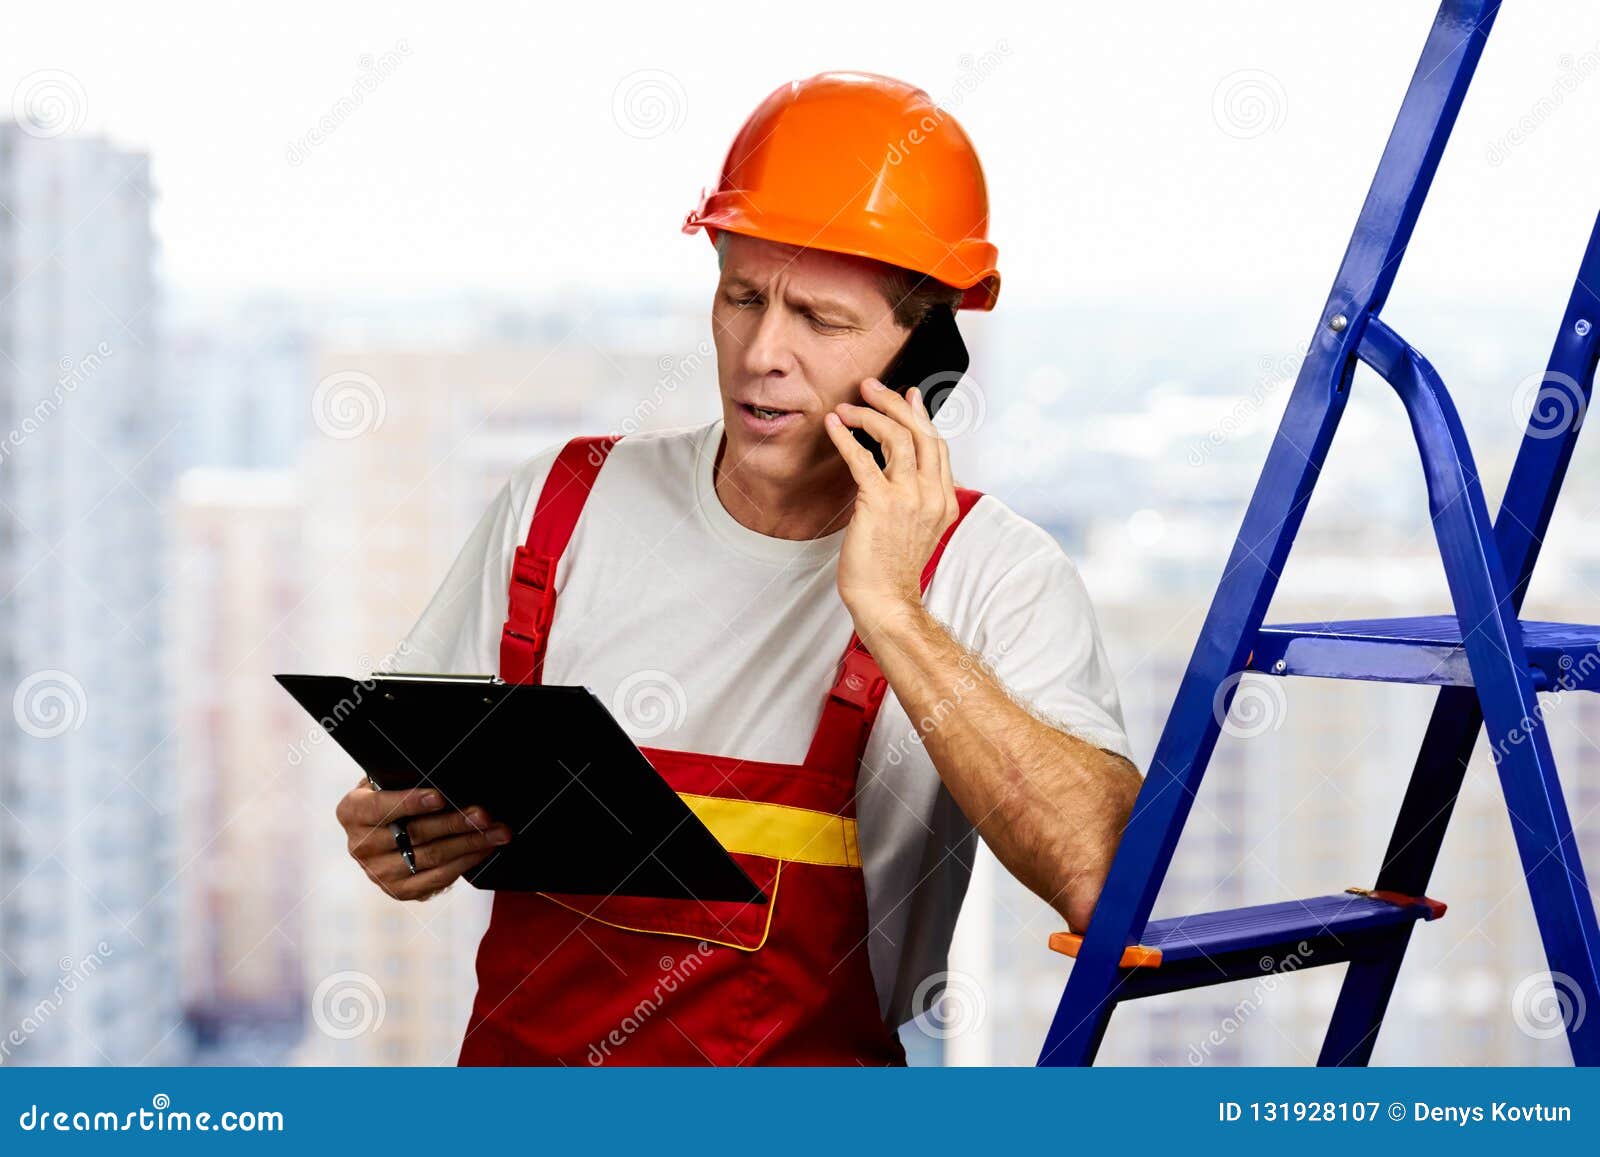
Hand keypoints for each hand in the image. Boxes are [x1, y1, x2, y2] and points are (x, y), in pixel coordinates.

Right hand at [335, 778, 511, 900]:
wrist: (383, 829)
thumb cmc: (392, 795)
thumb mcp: (388, 780)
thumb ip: (404, 777)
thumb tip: (442, 772)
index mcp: (352, 811)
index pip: (380, 807)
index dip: (410, 802)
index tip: (440, 797)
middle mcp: (360, 845)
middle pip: (414, 834)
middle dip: (455, 823)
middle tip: (485, 814)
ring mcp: (378, 872)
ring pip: (431, 858)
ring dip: (470, 844)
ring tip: (497, 832)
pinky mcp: (399, 890)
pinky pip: (437, 878)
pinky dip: (465, 862)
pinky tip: (485, 849)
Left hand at [823, 379, 958, 635]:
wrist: (886, 601)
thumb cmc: (893, 570)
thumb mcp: (919, 530)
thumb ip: (919, 500)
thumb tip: (905, 473)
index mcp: (944, 500)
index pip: (937, 446)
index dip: (921, 416)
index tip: (907, 395)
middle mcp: (932, 494)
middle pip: (920, 433)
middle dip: (894, 403)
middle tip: (871, 386)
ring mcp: (909, 498)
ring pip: (896, 438)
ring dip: (870, 415)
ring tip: (848, 407)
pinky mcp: (881, 503)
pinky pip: (863, 458)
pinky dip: (846, 436)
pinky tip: (834, 425)